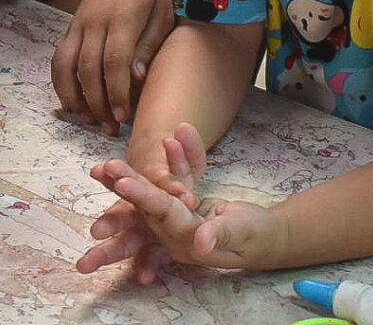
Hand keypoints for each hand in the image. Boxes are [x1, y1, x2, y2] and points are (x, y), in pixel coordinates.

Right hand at [53, 0, 174, 132]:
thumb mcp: (163, 15)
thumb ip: (149, 45)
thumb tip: (136, 78)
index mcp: (122, 17)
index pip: (114, 60)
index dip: (116, 91)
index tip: (122, 116)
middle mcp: (95, 21)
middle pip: (88, 68)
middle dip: (97, 101)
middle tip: (110, 127)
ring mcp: (79, 25)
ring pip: (66, 65)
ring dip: (74, 96)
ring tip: (89, 120)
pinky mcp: (70, 29)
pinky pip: (59, 59)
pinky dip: (61, 84)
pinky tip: (73, 104)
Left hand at [78, 126, 282, 277]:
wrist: (266, 237)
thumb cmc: (258, 236)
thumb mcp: (243, 234)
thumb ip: (221, 235)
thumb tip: (200, 241)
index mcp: (187, 238)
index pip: (161, 214)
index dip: (143, 197)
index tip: (122, 182)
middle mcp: (176, 229)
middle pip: (148, 203)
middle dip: (128, 182)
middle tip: (106, 165)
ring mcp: (179, 216)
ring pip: (158, 188)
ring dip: (145, 166)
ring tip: (136, 144)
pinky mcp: (186, 204)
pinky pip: (179, 177)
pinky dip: (181, 156)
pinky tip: (181, 132)